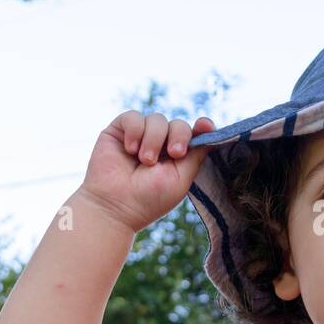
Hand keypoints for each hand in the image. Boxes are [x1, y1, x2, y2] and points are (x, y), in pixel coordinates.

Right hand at [78, 111, 215, 231]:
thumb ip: (196, 154)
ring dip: (154, 140)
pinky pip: (133, 116)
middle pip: (178, 124)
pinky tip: (130, 150)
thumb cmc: (149, 199)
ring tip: (145, 161)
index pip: (194, 134)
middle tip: (174, 154)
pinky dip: (135, 131)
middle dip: (178, 136)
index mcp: (177, 157)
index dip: (203, 127)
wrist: (114, 206)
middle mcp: (160, 145)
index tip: (205, 126)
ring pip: (157, 119)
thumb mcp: (181, 178)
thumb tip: (209, 129)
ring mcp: (140, 136)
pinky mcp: (120, 130)